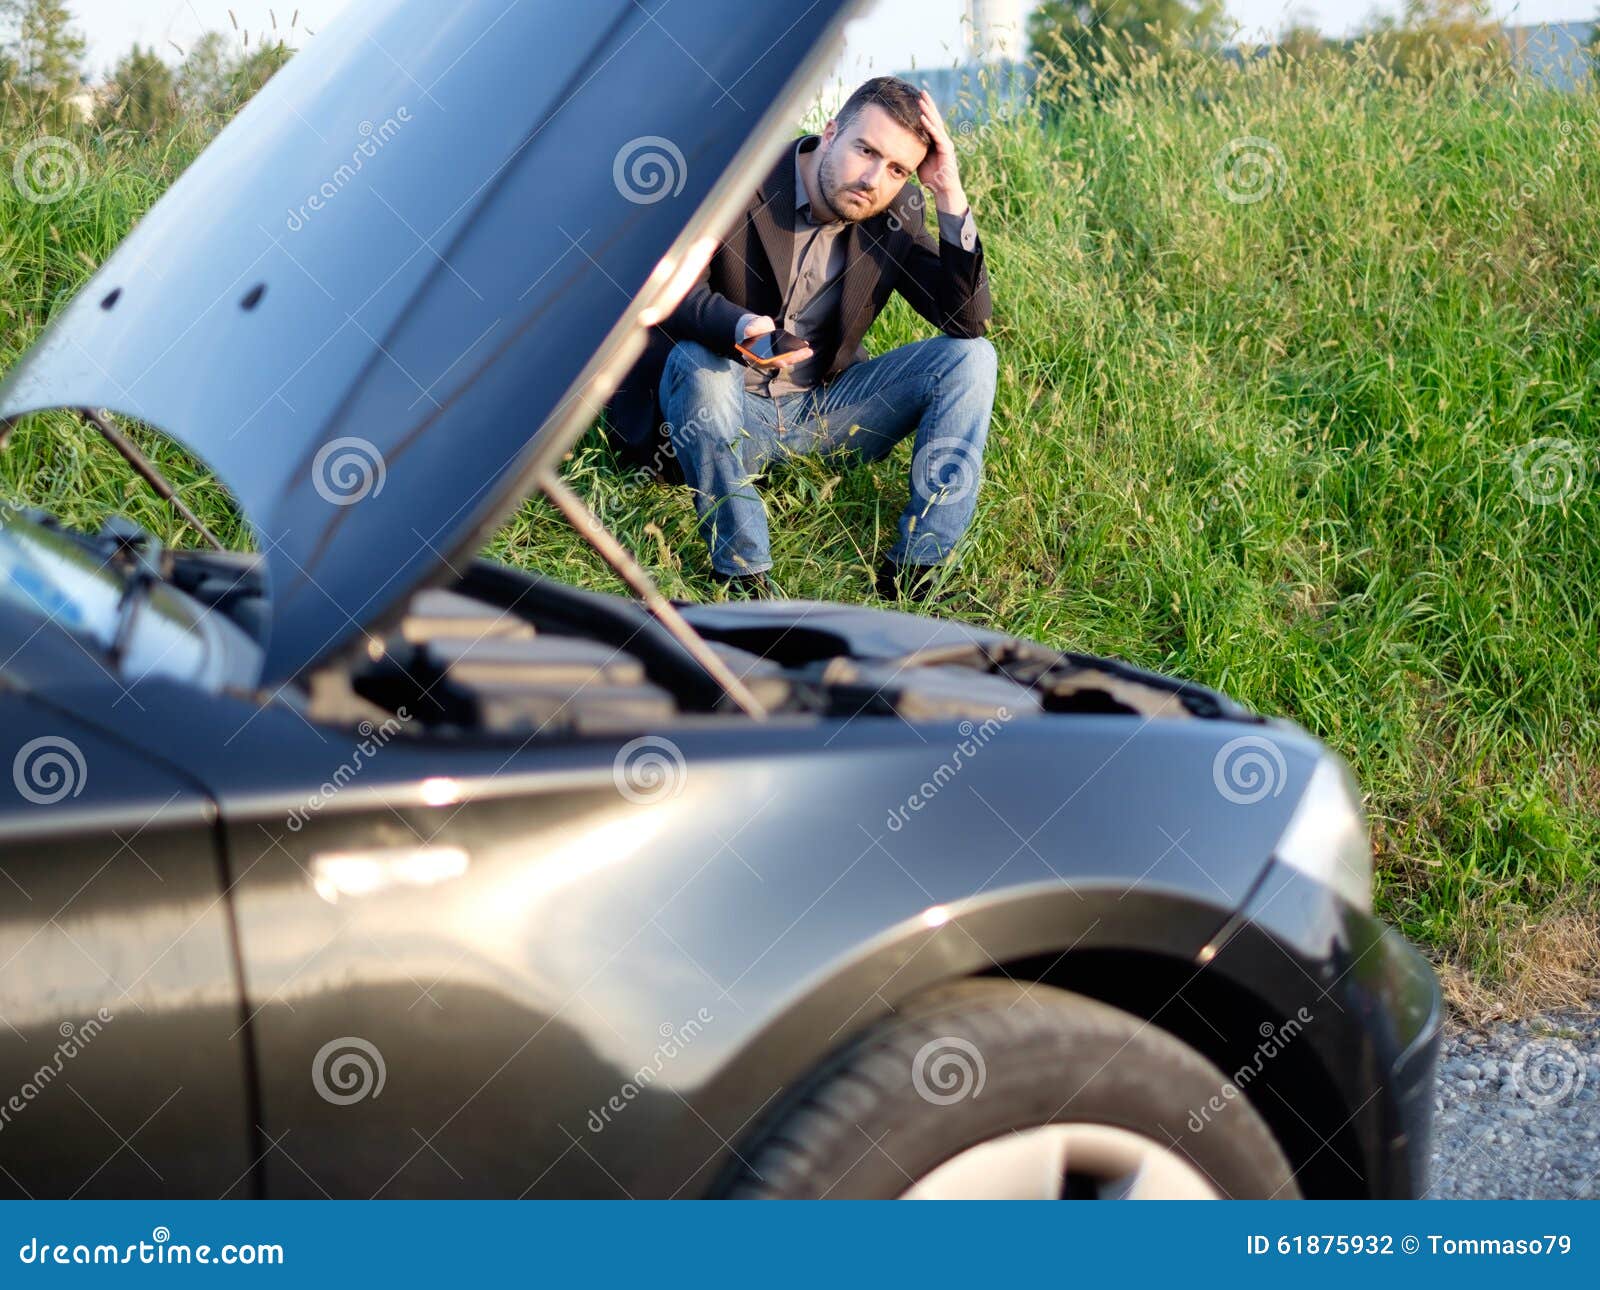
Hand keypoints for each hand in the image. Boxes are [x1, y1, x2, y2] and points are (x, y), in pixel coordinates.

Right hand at [738, 315, 812, 368]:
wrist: (758, 330)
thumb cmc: (755, 328)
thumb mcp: (752, 326)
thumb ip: (751, 328)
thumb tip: (748, 331)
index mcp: (753, 356)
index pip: (763, 362)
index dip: (772, 362)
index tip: (781, 363)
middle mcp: (764, 361)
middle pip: (777, 362)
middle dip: (790, 359)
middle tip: (801, 355)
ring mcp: (773, 360)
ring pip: (786, 360)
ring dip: (798, 357)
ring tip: (808, 351)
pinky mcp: (781, 357)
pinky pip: (790, 356)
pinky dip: (798, 353)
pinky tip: (806, 348)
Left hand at [915, 89, 966, 215]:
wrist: (943, 189)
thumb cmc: (931, 177)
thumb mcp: (919, 160)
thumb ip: (914, 149)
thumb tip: (900, 144)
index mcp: (936, 140)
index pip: (930, 121)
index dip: (924, 110)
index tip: (917, 98)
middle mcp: (942, 139)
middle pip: (934, 118)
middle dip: (928, 104)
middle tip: (921, 91)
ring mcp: (945, 143)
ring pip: (936, 124)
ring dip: (928, 111)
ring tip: (921, 100)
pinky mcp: (947, 149)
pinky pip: (937, 135)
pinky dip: (930, 127)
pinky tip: (923, 118)